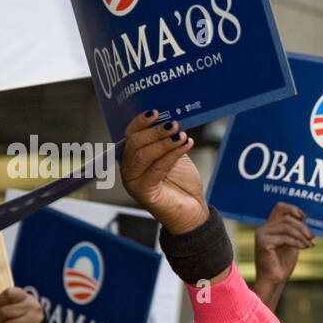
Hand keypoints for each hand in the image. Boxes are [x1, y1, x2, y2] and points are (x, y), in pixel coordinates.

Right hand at [119, 112, 204, 234]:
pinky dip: (172, 154)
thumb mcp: (175, 155)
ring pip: (144, 155)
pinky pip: (156, 169)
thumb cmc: (182, 183)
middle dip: (155, 131)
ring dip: (164, 142)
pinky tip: (186, 144)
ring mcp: (133, 181)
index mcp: (133, 156)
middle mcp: (129, 168)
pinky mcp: (143, 192)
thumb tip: (171, 118)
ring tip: (181, 134)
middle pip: (135, 143)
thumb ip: (168, 140)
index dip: (141, 122)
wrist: (193, 210)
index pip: (131, 134)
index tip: (156, 112)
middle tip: (174, 123)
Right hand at [252, 202, 314, 301]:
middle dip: (302, 226)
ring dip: (301, 235)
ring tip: (309, 244)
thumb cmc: (283, 263)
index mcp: (270, 227)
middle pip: (286, 218)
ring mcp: (261, 235)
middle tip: (312, 236)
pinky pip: (284, 238)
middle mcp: (264, 229)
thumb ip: (296, 231)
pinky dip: (296, 242)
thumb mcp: (292, 243)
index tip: (305, 216)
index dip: (293, 208)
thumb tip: (306, 221)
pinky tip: (304, 247)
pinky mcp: (263, 243)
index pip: (279, 208)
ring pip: (286, 227)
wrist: (275, 280)